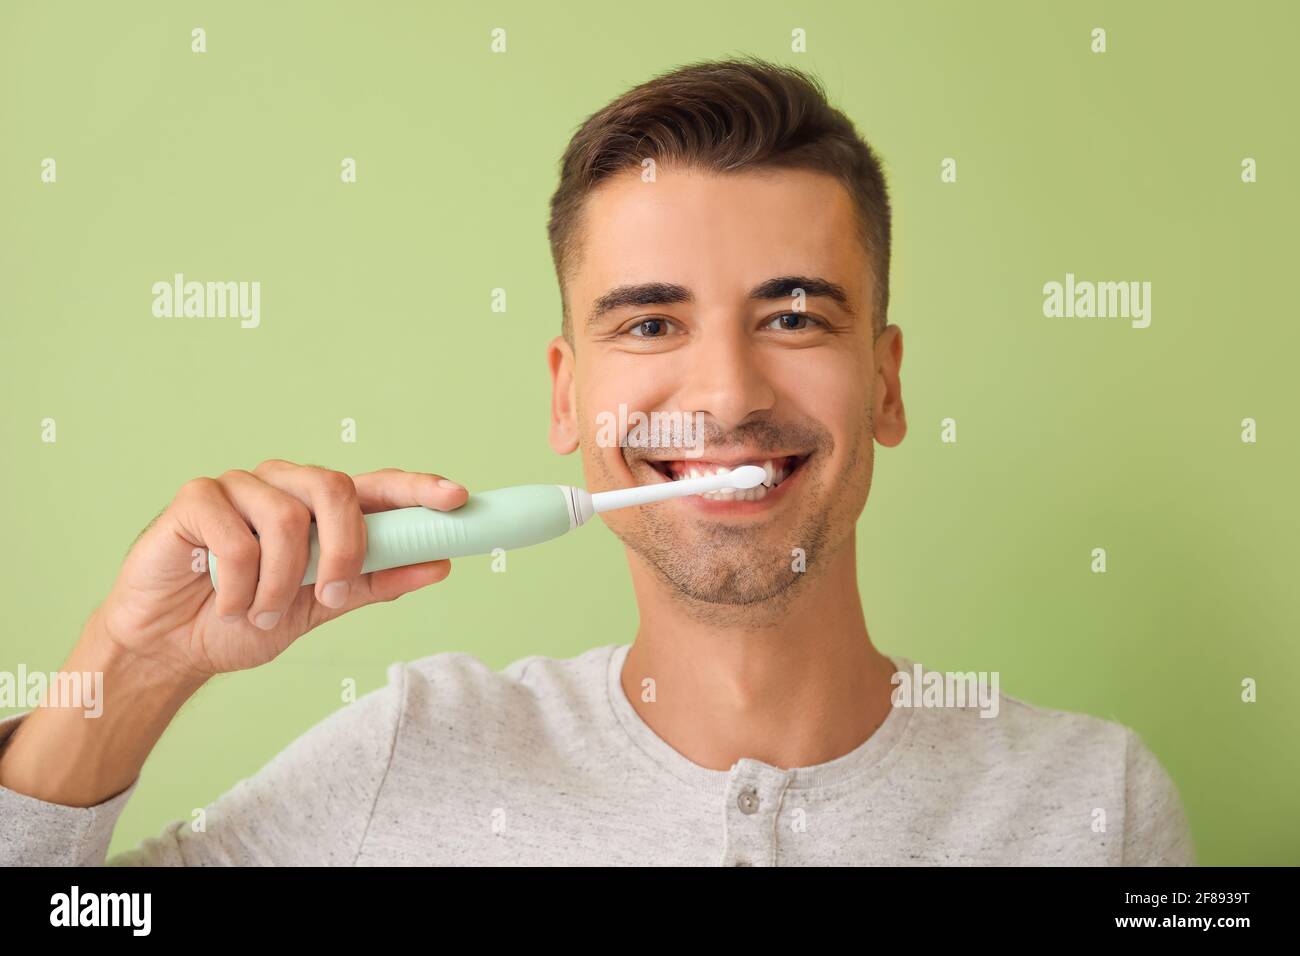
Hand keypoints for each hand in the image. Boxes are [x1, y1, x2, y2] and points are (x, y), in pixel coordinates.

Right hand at [90, 460, 466, 682]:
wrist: (174, 646)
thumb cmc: (247, 618)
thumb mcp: (322, 607)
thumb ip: (376, 582)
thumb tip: (438, 564)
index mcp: (322, 507)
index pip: (378, 486)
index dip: (418, 488)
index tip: (457, 498)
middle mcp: (286, 485)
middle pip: (336, 488)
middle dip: (345, 550)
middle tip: (330, 596)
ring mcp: (241, 486)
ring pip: (287, 516)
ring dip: (281, 582)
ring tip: (264, 612)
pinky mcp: (197, 498)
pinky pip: (236, 535)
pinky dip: (239, 583)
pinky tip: (227, 602)